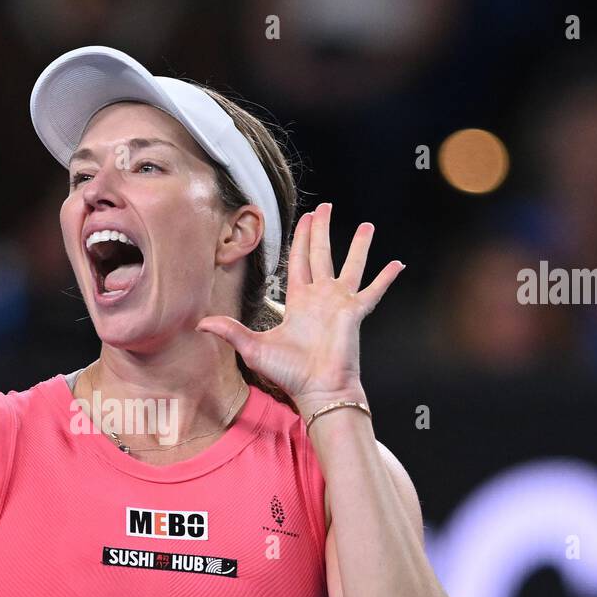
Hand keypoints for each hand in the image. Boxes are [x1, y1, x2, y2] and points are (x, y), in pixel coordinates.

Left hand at [196, 203, 403, 418]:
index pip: (299, 261)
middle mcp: (321, 297)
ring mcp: (340, 303)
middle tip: (325, 207)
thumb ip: (230, 331)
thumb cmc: (289, 373)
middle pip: (321, 254)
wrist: (317, 389)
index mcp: (299, 301)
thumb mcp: (253, 348)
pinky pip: (374, 290)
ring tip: (366, 226)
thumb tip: (199, 324)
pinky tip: (398, 264)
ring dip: (358, 246)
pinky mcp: (355, 313)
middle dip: (322, 230)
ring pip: (351, 265)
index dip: (300, 240)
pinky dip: (386, 278)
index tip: (305, 220)